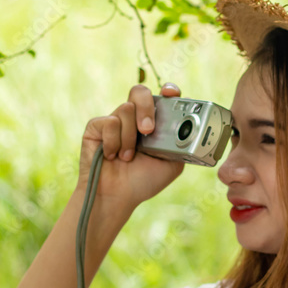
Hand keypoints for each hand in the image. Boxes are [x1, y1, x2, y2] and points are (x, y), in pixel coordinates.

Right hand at [76, 83, 185, 212]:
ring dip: (130, 137)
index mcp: (153, 124)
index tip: (170, 93)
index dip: (168, 90)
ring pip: (126, 109)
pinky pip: (109, 122)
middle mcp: (134, 118)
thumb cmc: (142, 182)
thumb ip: (183, 144)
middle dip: (146, 108)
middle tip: (148, 131)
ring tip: (128, 157)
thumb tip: (190, 128)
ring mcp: (115, 121)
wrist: (116, 197)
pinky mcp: (96, 127)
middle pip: (140, 92)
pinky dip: (113, 142)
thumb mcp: (173, 165)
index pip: (161, 97)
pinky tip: (112, 156)